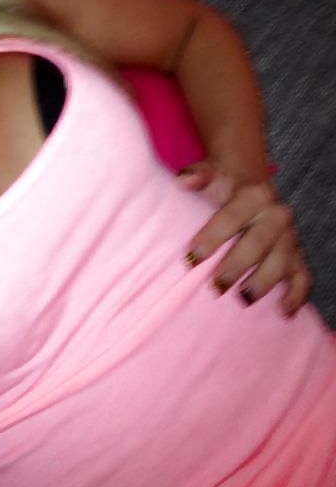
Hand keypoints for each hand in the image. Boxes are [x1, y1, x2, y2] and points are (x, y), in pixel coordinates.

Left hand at [179, 162, 310, 317]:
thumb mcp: (210, 173)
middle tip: (216, 286)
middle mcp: (276, 215)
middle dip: (237, 266)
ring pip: (281, 262)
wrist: (250, 179)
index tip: (191, 259)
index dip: (212, 238)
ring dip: (264, 282)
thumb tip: (183, 181)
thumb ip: (197, 176)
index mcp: (254, 195)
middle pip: (258, 243)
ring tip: (244, 300)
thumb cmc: (224, 182)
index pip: (232, 218)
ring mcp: (289, 236)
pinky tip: (284, 313)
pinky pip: (302, 276)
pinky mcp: (296, 254)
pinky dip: (296, 295)